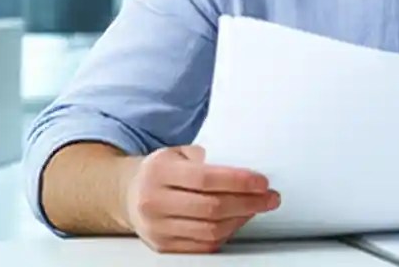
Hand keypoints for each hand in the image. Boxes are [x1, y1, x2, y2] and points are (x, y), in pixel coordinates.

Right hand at [119, 145, 279, 252]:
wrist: (127, 194)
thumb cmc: (161, 171)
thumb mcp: (178, 153)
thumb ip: (207, 157)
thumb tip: (246, 168)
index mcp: (159, 172)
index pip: (205, 179)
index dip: (238, 181)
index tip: (262, 182)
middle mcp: (154, 201)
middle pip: (211, 208)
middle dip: (248, 203)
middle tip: (270, 197)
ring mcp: (157, 227)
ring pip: (210, 230)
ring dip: (241, 219)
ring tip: (258, 207)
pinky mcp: (163, 246)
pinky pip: (203, 245)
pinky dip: (227, 234)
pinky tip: (238, 220)